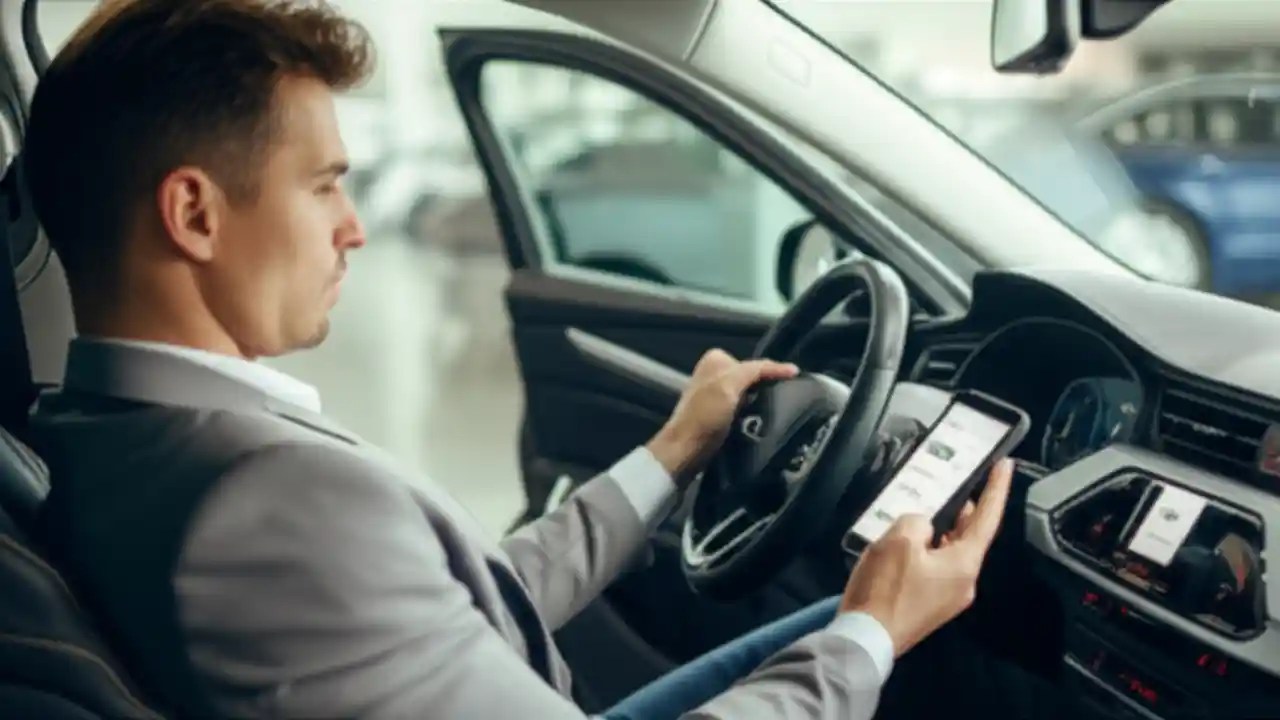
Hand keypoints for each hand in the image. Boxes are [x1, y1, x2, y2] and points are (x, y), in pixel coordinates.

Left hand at [646, 349, 798, 487]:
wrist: (684, 453)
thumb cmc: (704, 417)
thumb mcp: (729, 386)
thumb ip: (755, 371)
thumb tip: (790, 368)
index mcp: (715, 360)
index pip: (754, 362)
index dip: (774, 370)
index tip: (796, 380)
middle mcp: (714, 374)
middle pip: (752, 377)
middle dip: (766, 387)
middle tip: (784, 399)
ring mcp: (715, 396)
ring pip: (749, 394)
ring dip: (760, 403)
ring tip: (774, 413)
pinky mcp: (717, 416)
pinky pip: (744, 409)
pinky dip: (753, 414)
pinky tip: (758, 424)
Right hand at [839, 459, 1014, 655]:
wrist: (866, 638)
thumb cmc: (885, 589)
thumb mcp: (899, 538)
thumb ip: (917, 520)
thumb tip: (923, 527)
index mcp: (964, 563)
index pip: (987, 518)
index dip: (997, 489)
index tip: (1005, 466)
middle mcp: (964, 582)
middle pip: (968, 536)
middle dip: (961, 511)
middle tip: (953, 486)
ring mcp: (947, 597)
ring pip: (949, 552)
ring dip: (939, 532)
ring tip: (921, 514)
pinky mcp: (929, 606)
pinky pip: (935, 568)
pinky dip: (927, 550)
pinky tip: (905, 545)